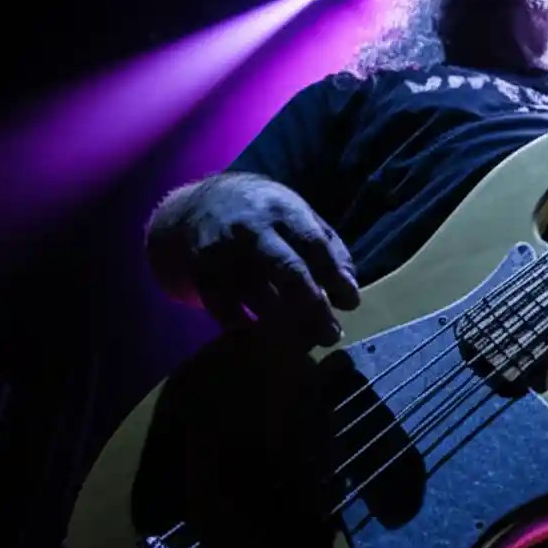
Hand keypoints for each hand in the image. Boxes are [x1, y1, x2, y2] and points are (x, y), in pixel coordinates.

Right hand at [147, 174, 359, 345]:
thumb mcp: (297, 213)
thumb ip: (327, 245)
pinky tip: (261, 336)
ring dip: (284, 324)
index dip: (335, 276)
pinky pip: (224, 309)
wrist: (196, 205)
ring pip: (257, 296)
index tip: (351, 303)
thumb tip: (350, 284)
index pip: (315, 245)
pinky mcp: (201, 274)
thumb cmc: (262, 213)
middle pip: (288, 270)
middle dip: (313, 306)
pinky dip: (243, 326)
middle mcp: (254, 230)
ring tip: (303, 342)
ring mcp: (224, 252)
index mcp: (284, 212)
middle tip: (331, 334)